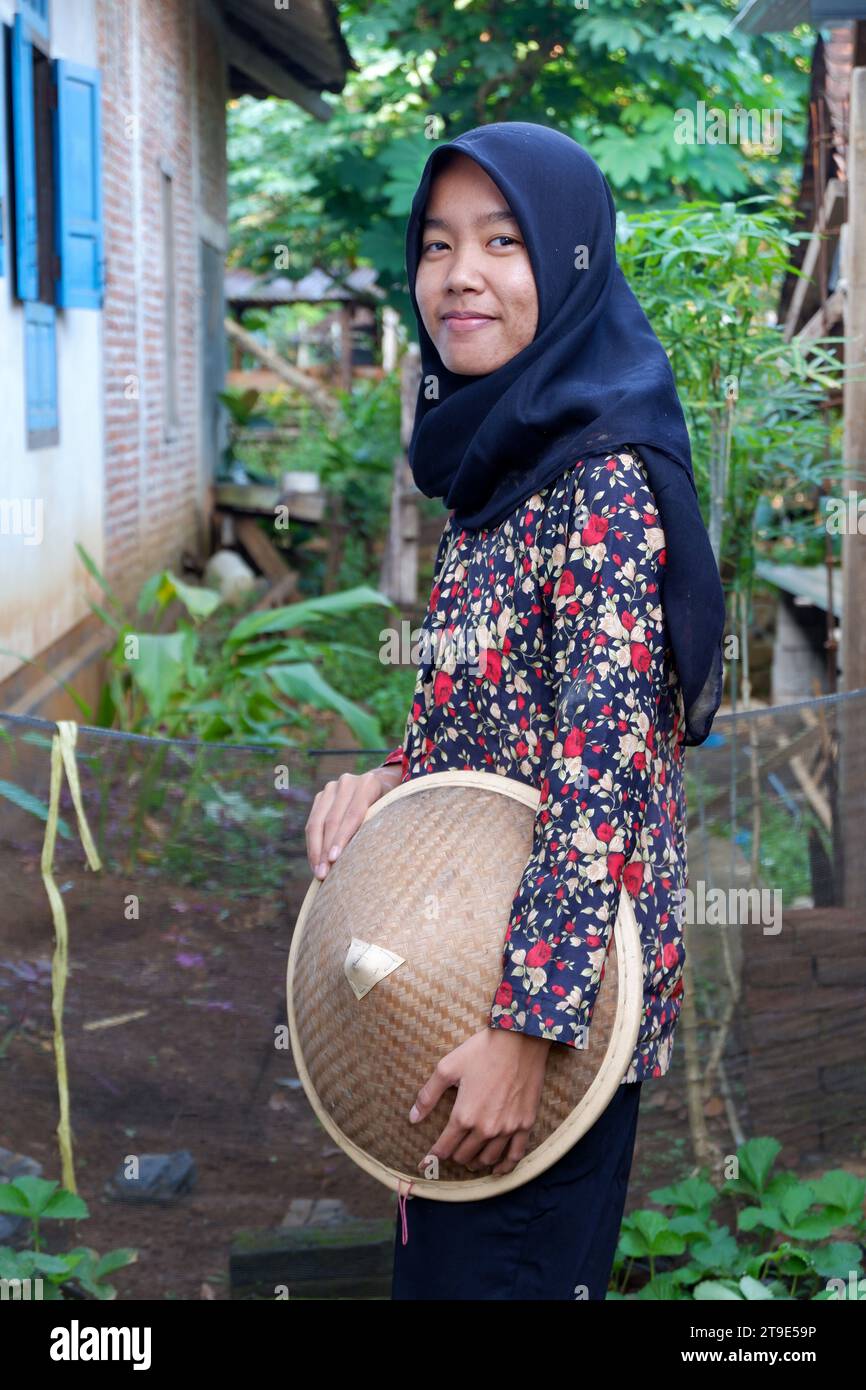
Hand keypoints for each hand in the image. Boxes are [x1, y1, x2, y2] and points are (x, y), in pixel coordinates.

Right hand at [305, 764, 401, 880]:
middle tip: (323, 874)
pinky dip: (312, 844)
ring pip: (317, 822)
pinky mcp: (321, 796)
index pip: (353, 814)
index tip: (333, 859)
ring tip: (318, 872)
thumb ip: (380, 827)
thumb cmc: (391, 806)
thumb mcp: (392, 813)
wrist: (382, 784)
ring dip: (315, 850)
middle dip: (325, 849)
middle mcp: (347, 782)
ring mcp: (331, 788)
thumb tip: (367, 861)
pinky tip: (315, 862)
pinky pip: (312, 823)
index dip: (342, 838)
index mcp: (368, 784)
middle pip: (332, 820)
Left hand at [409, 1026, 552, 1176]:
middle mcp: (485, 1128)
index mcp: (464, 1115)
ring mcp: (507, 1128)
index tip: (425, 1162)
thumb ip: (428, 1095)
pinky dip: (504, 1167)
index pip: (444, 1147)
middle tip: (449, 1151)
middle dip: (453, 1156)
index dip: (433, 1157)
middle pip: (464, 1156)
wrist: (520, 1040)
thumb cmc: (482, 1050)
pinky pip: (515, 1156)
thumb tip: (413, 1118)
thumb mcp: (447, 1068)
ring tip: (469, 1158)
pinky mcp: (525, 1124)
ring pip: (487, 1159)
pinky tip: (496, 1170)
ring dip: (475, 1162)